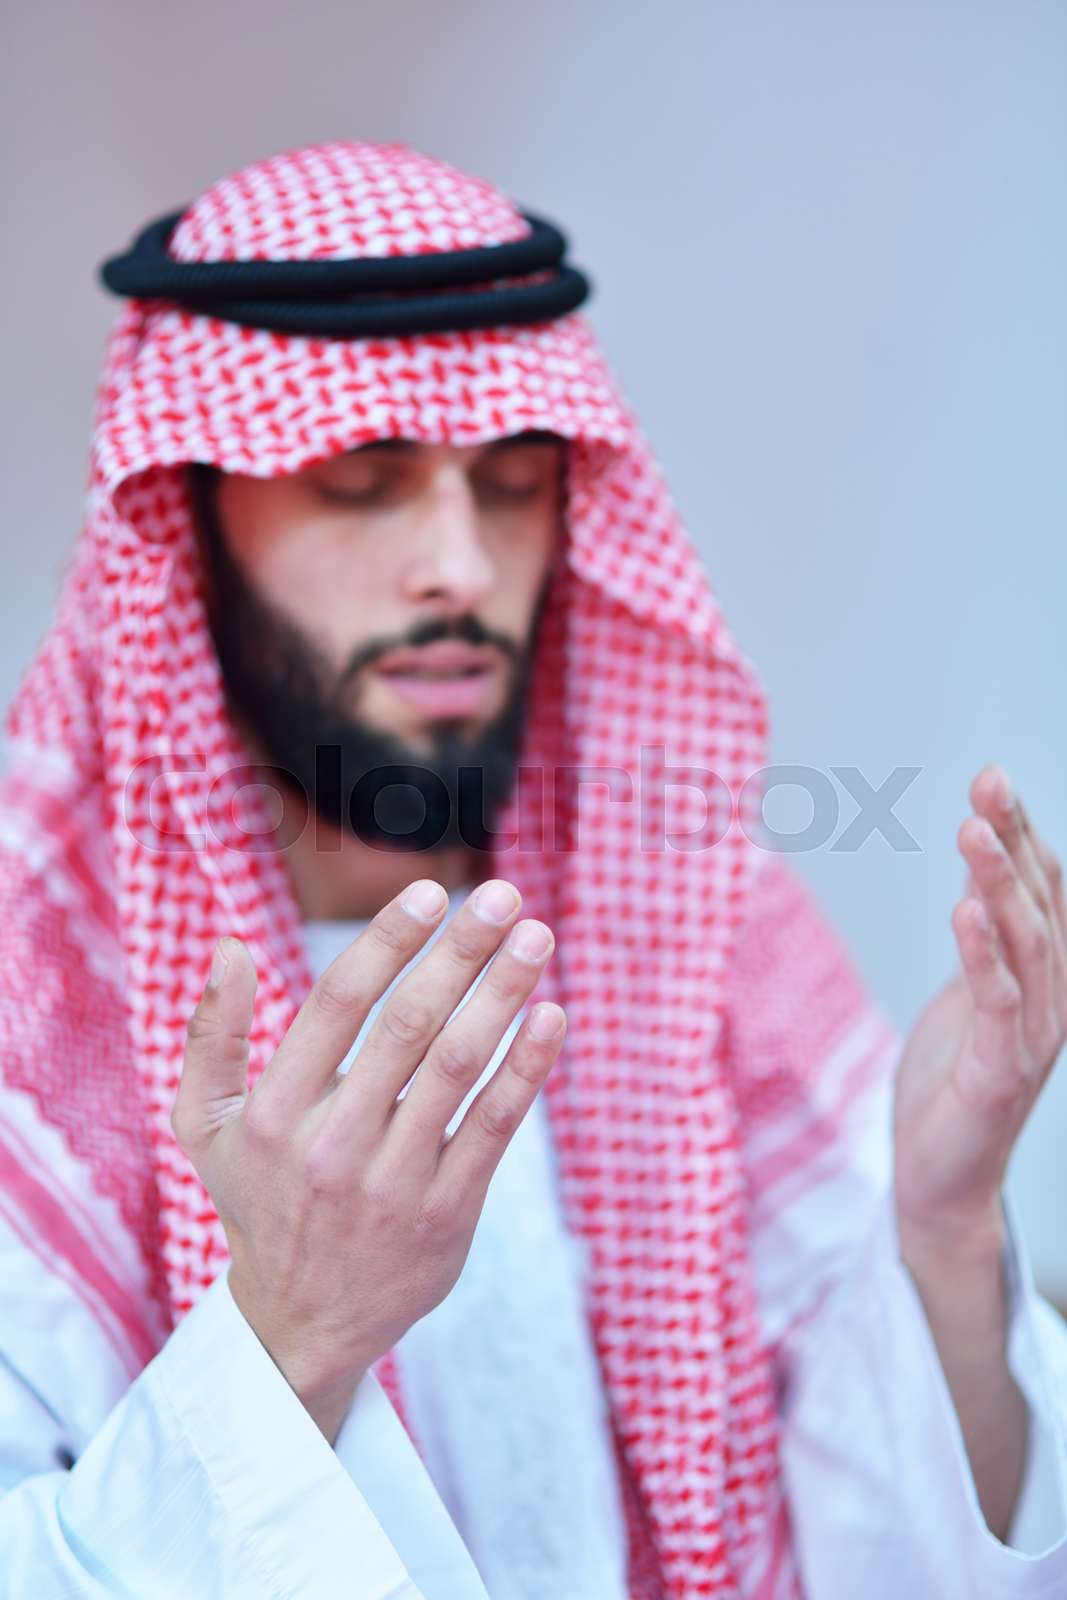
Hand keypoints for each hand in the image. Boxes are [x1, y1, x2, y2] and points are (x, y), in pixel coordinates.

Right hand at [171, 877, 565, 1441]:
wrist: (301, 1325)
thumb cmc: (258, 1198)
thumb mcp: (203, 1127)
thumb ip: (210, 1036)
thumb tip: (230, 945)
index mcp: (276, 1112)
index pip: (337, 1004)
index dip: (387, 941)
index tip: (432, 892)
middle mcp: (334, 1145)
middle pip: (408, 1026)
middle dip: (461, 951)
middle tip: (504, 895)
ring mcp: (394, 1183)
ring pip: (457, 1069)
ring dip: (504, 996)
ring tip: (537, 939)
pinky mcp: (447, 1214)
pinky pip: (493, 1127)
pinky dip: (527, 1069)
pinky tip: (552, 1016)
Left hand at [894, 764, 1066, 1258]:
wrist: (942, 1178)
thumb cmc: (955, 1080)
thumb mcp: (970, 990)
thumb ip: (984, 937)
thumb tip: (980, 874)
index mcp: (1046, 978)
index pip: (1042, 891)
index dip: (1022, 834)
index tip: (992, 778)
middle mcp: (1052, 1001)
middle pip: (1038, 905)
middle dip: (1013, 841)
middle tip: (987, 784)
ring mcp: (1030, 1038)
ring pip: (1024, 946)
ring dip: (998, 884)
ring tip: (971, 830)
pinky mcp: (997, 1073)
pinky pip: (996, 1003)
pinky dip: (982, 954)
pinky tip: (964, 911)